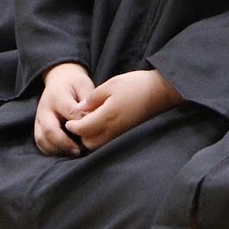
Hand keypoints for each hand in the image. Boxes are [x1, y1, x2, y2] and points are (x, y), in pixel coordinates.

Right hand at [35, 63, 93, 156]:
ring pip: (42, 139)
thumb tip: (93, 119)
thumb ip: (88, 101)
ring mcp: (38, 118)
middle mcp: (44, 108)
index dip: (81, 124)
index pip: (69, 112)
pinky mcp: (37, 127)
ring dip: (57, 150)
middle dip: (65, 143)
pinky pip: (40, 143)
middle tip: (79, 151)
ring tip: (73, 153)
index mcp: (58, 96)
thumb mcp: (83, 85)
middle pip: (50, 130)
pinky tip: (64, 152)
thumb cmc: (75, 84)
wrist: (59, 79)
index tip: (92, 131)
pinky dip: (51, 151)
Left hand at [65, 69, 181, 151]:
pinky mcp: (126, 133)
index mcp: (108, 116)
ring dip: (90, 136)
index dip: (73, 126)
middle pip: (89, 142)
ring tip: (90, 121)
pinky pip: (108, 141)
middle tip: (79, 120)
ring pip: (99, 144)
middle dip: (81, 134)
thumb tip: (79, 109)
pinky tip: (101, 122)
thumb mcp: (110, 84)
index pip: (83, 129)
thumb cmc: (135, 85)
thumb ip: (93, 98)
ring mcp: (121, 133)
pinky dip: (100, 135)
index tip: (68, 120)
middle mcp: (114, 129)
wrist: (160, 92)